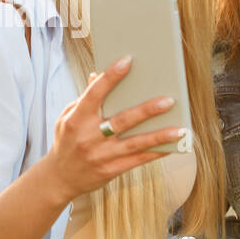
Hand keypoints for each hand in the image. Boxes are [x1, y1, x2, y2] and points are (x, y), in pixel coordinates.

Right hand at [42, 55, 186, 202]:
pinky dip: (155, 153)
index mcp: (76, 119)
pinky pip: (137, 161)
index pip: (94, 94)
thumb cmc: (66, 141)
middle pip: (121, 120)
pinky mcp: (110, 170)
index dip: (110, 77)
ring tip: (180, 129)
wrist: (59, 178)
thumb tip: (97, 76)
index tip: (127, 61)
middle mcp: (89, 137)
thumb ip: (84, 99)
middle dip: (146, 110)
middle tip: (168, 100)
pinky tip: (171, 147)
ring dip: (159, 136)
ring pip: (134, 143)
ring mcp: (100, 155)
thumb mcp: (67, 118)